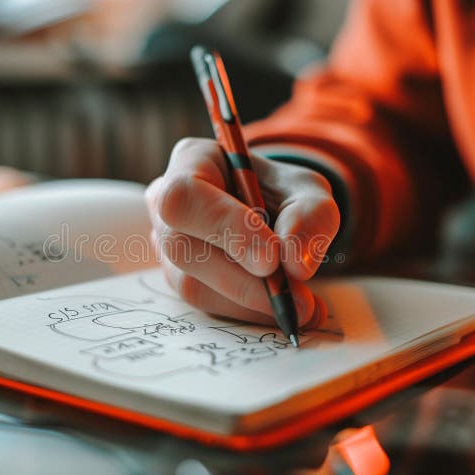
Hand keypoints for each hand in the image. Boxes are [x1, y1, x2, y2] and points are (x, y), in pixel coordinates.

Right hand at [145, 137, 340, 326]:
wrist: (274, 214)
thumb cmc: (284, 194)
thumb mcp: (309, 192)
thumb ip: (310, 217)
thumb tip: (295, 264)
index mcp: (192, 162)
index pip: (186, 196)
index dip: (225, 228)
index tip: (272, 260)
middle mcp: (164, 203)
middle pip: (180, 246)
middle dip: (240, 277)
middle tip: (295, 297)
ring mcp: (166, 246)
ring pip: (191, 284)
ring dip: (250, 302)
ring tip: (304, 307)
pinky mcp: (180, 280)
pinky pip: (206, 305)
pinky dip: (249, 312)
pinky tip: (285, 310)